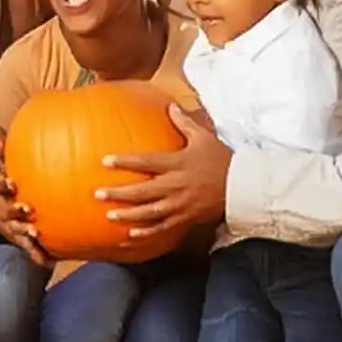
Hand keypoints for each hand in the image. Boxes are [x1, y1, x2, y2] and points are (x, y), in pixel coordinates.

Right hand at [0, 155, 51, 266]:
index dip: (1, 185)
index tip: (12, 183)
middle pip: (2, 212)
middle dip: (14, 213)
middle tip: (27, 211)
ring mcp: (3, 221)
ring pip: (12, 231)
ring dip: (23, 235)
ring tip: (36, 235)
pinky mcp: (13, 232)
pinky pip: (25, 245)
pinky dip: (36, 253)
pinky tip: (50, 261)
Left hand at [94, 103, 231, 238]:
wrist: (243, 186)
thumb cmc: (221, 160)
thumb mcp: (203, 138)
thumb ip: (184, 123)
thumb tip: (170, 106)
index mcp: (178, 164)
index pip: (147, 162)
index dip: (126, 162)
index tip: (105, 161)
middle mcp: (176, 185)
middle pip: (143, 191)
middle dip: (120, 193)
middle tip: (98, 194)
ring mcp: (180, 204)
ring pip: (150, 213)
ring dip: (129, 215)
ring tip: (110, 216)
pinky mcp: (186, 218)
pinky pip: (164, 227)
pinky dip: (148, 232)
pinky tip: (132, 235)